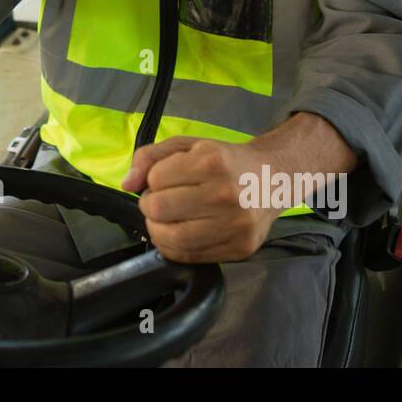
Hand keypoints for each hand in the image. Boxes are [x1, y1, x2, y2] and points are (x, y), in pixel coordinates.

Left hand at [121, 135, 281, 263]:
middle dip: (150, 207)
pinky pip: (191, 256)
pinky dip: (174, 248)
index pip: (156, 179)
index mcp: (211, 161)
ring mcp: (235, 224)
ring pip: (173, 238)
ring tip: (165, 220)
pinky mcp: (241, 248)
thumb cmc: (226, 160)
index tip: (161, 182)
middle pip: (159, 210)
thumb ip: (150, 157)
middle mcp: (225, 193)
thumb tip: (127, 184)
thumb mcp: (188, 145)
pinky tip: (178, 234)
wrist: (273, 178)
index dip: (151, 182)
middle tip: (160, 203)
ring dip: (158, 230)